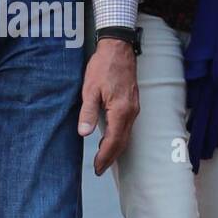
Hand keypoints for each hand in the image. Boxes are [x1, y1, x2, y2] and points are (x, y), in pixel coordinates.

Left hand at [78, 39, 139, 174]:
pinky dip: (119, 137)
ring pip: (126, 135)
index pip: (113, 141)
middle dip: (111, 157)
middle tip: (99, 169)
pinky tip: (110, 138)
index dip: (105, 156)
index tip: (96, 168)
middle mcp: (131, 112)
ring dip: (115, 148)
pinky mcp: (132, 103)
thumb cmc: (103, 66)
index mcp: (120, 110)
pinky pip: (127, 126)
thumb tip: (84, 133)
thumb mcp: (90, 89)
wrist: (118, 48)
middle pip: (122, 142)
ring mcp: (134, 107)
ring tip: (103, 158)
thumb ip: (88, 113)